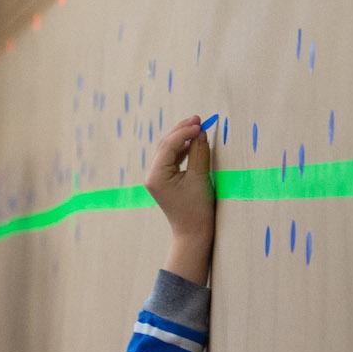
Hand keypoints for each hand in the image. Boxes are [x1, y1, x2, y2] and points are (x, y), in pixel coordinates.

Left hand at [146, 115, 214, 282]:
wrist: (193, 233)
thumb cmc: (197, 209)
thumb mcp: (200, 178)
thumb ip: (199, 153)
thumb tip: (200, 133)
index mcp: (156, 175)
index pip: (169, 145)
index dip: (184, 132)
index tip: (200, 124)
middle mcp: (152, 174)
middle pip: (165, 145)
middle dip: (181, 130)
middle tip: (198, 118)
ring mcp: (156, 177)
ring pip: (168, 150)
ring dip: (182, 137)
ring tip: (197, 125)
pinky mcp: (163, 180)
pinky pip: (172, 158)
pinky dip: (182, 149)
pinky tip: (193, 141)